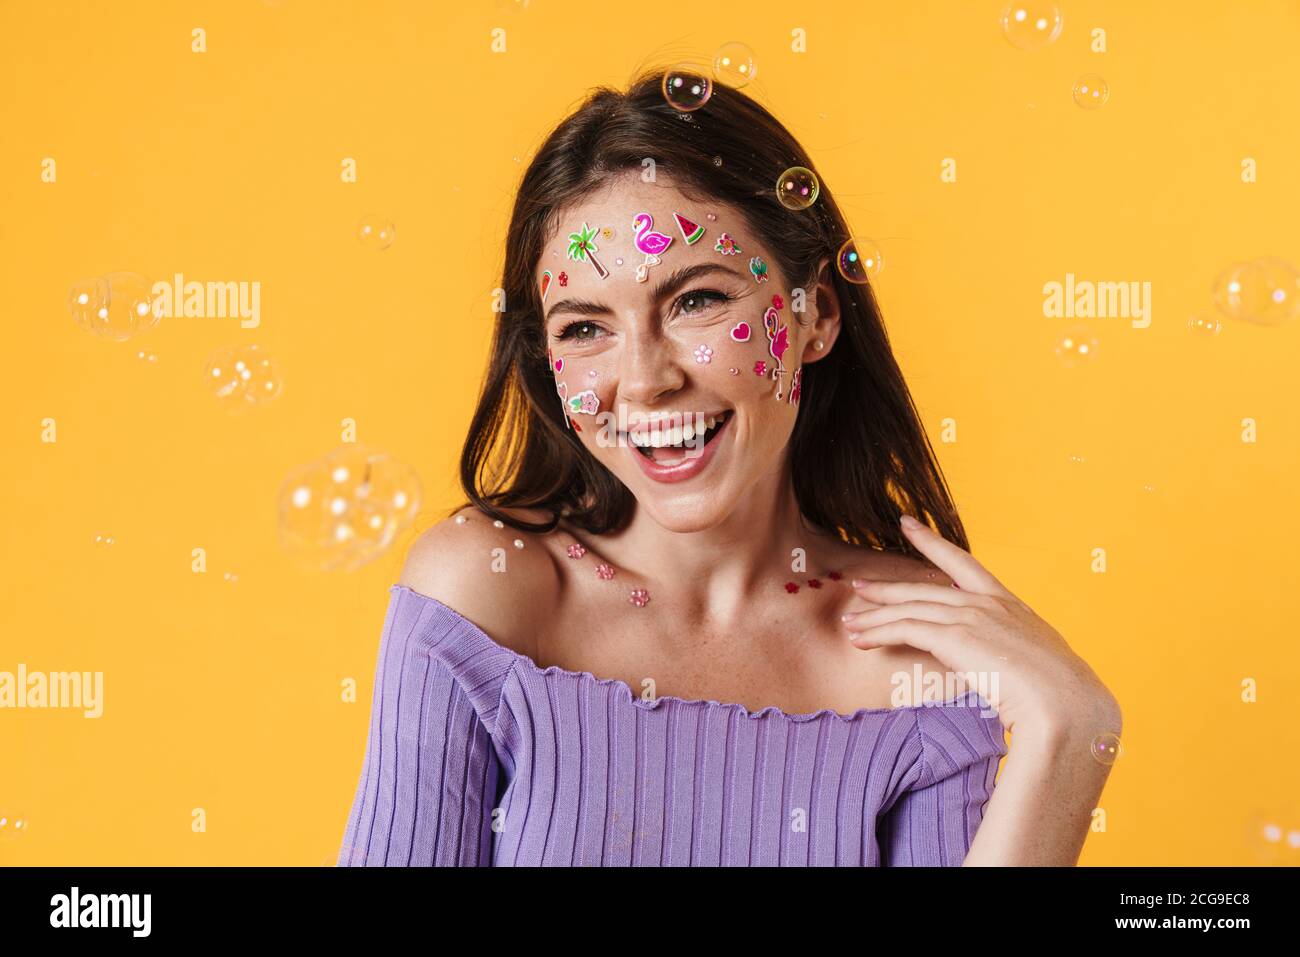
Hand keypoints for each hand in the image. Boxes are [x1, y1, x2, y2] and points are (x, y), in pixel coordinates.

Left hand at [841, 514, 1120, 741]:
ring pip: (908, 610)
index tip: (907, 524)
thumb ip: (1014, 660)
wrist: (1070, 705)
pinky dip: (878, 631)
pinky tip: (860, 638)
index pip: (964, 563)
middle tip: (860, 586)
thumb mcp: (1038, 667)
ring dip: (874, 617)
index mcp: (1010, 604)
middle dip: (887, 589)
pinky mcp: (955, 636)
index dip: (932, 543)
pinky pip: (905, 628)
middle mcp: (988, 603)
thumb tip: (1005, 674)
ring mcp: (971, 616)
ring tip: (850, 623)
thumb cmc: (1062, 699)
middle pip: (923, 590)